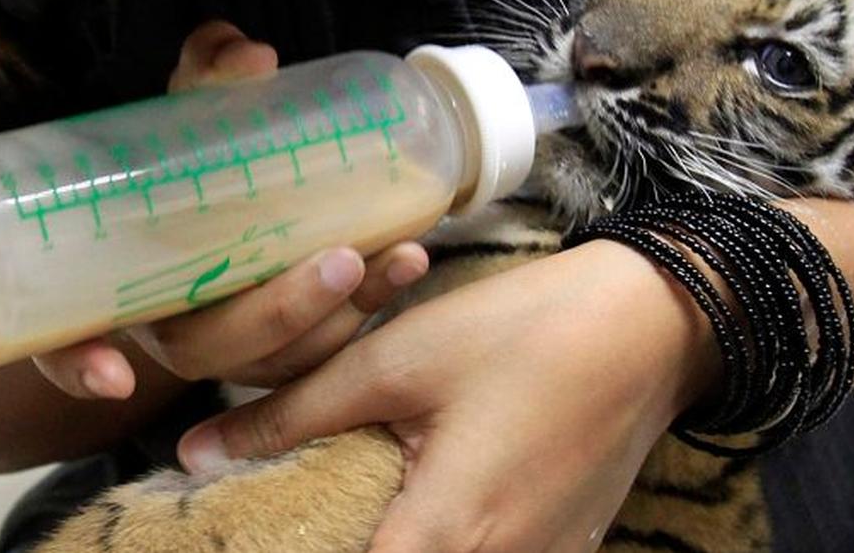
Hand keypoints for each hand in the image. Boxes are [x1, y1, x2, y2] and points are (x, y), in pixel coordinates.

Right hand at [34, 21, 428, 397]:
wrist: (219, 177)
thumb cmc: (185, 149)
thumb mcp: (184, 106)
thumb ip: (205, 77)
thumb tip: (252, 58)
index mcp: (108, 278)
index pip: (60, 343)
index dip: (78, 366)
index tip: (113, 377)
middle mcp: (162, 321)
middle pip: (204, 353)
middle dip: (278, 317)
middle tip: (341, 261)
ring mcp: (225, 338)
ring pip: (274, 363)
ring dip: (340, 320)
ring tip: (400, 258)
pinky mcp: (283, 336)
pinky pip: (321, 349)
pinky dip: (369, 310)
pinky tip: (405, 263)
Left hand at [175, 240, 721, 551]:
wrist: (653, 323)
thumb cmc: (526, 331)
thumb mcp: (398, 361)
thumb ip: (293, 414)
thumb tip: (200, 451)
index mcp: (448, 533)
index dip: (288, 552)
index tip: (252, 530)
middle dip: (334, 542)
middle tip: (296, 505)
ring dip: (390, 538)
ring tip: (354, 492)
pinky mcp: (564, 549)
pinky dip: (446, 538)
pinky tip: (425, 493)